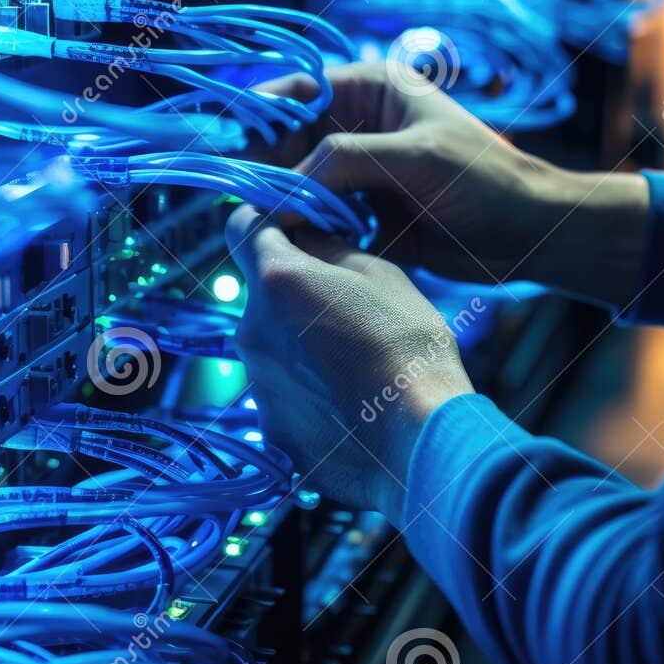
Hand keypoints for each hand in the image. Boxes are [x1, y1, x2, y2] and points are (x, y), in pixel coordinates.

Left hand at [227, 204, 473, 521]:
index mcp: (278, 281)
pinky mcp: (271, 432)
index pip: (241, 227)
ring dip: (301, 347)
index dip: (267, 223)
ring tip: (356, 367)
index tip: (295, 232)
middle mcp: (251, 331)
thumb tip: (303, 235)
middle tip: (347, 312)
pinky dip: (309, 396)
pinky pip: (284, 398)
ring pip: (272, 348)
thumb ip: (329, 248)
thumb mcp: (381, 274)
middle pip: (262, 296)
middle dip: (294, 295)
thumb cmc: (410, 348)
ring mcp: (258, 386)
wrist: (422, 440)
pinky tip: (350, 406)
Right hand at [259, 63, 651, 309]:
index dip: (261, 113)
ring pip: (299, 185)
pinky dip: (306, 233)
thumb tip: (283, 188)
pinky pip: (319, 221)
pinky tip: (298, 247)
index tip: (231, 143)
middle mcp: (359, 127)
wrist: (531, 234)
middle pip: (289, 142)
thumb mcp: (416, 159)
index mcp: (371, 90)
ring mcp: (360, 174)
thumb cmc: (486, 180)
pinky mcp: (365, 216)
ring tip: (268, 226)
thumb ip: (346, 164)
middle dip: (267, 169)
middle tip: (248, 198)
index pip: (298, 91)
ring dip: (285, 205)